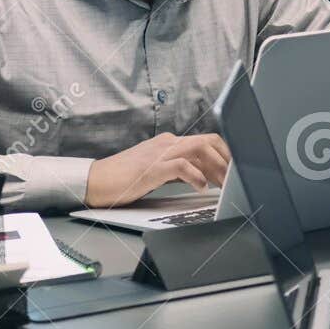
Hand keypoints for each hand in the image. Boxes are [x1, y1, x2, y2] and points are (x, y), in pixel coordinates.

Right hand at [84, 132, 231, 207]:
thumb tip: (204, 178)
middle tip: (235, 178)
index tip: (234, 170)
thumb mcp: (158, 171)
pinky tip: (202, 187)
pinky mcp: (151, 168)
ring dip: (217, 166)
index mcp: (169, 143)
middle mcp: (167, 143)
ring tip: (224, 183)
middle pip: (209, 141)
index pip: (206, 141)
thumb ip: (179, 170)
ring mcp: (159, 154)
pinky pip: (182, 166)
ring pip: (200, 149)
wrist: (95, 181)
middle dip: (227, 158)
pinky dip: (197, 176)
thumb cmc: (124, 179)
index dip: (225, 154)